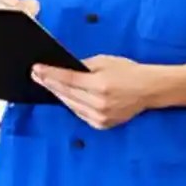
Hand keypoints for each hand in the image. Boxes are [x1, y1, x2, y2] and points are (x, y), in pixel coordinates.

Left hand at [32, 55, 162, 129]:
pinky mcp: (102, 124)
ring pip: (70, 105)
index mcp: (100, 85)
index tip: (36, 69)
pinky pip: (79, 113)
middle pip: (66, 93)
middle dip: (49, 83)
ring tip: (46, 84)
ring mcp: (101, 117)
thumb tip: (62, 69)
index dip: (49, 74)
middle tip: (36, 75)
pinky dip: (70, 104)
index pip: (67, 80)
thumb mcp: (104, 61)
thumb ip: (82, 66)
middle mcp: (99, 103)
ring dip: (57, 94)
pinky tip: (62, 96)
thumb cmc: (129, 72)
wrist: (150, 89)